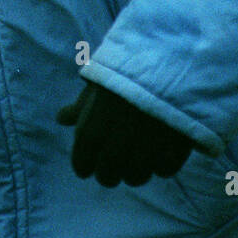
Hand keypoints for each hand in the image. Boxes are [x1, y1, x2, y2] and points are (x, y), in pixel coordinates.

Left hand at [57, 82, 194, 187]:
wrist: (168, 59)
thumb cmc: (127, 69)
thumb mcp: (99, 82)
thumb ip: (81, 106)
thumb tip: (62, 119)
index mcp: (92, 128)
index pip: (83, 162)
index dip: (84, 165)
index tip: (87, 168)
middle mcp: (117, 144)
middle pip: (109, 176)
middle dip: (108, 173)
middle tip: (113, 166)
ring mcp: (147, 149)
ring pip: (136, 177)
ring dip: (134, 171)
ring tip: (136, 159)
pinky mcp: (175, 150)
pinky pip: (163, 170)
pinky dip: (159, 165)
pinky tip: (158, 154)